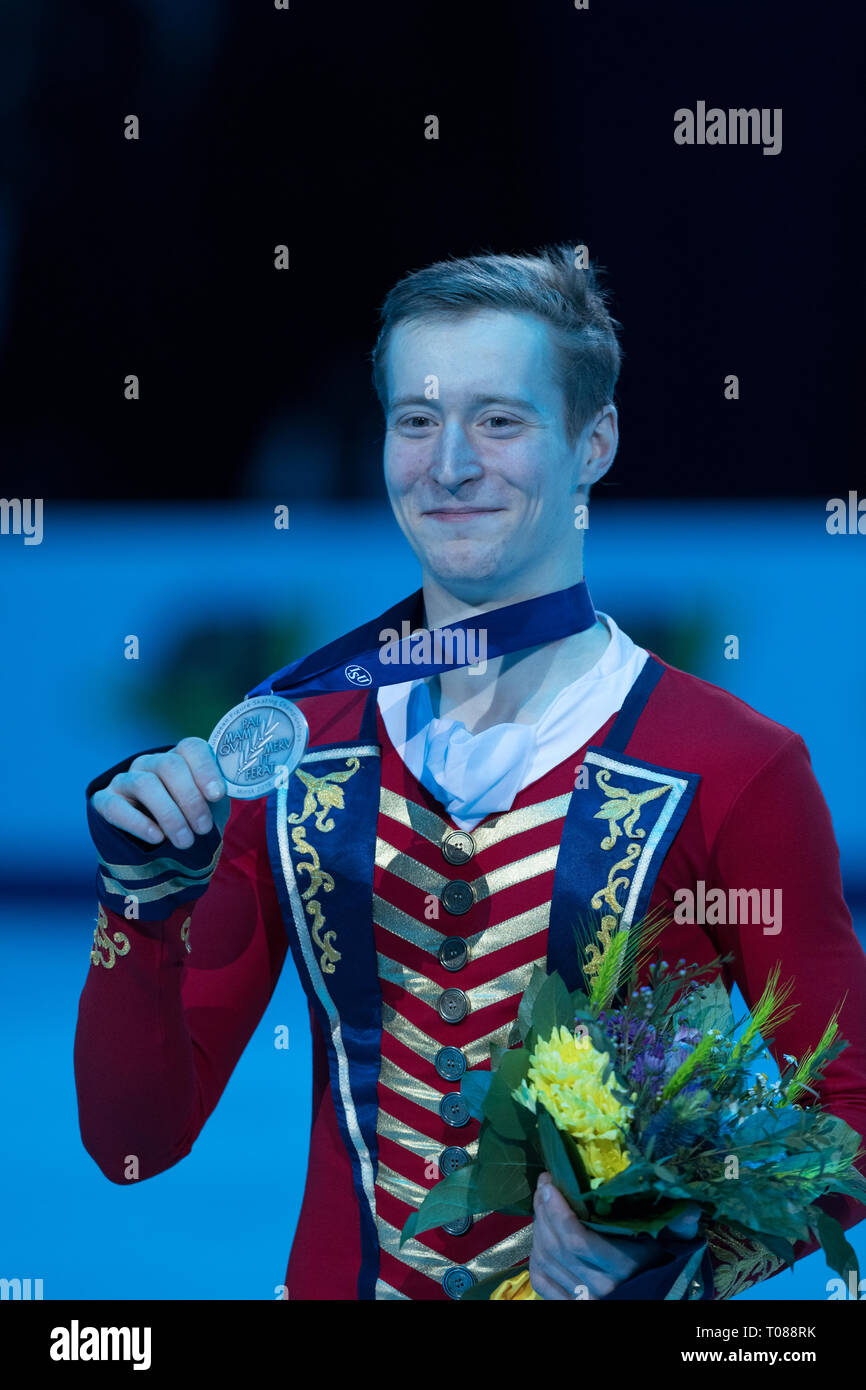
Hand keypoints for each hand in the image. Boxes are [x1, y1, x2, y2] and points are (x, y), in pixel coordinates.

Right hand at [90, 737, 226, 849]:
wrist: (162, 852)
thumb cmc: (191, 821)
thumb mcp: (210, 807)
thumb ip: (216, 795)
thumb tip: (222, 792)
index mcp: (179, 758)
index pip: (191, 748)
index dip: (205, 769)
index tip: (217, 795)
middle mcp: (150, 763)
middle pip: (169, 766)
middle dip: (190, 799)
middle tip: (203, 828)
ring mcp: (125, 780)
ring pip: (145, 784)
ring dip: (169, 815)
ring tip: (185, 841)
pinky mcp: (105, 801)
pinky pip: (117, 807)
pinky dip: (138, 823)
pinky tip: (157, 838)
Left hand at [529, 1172, 700, 1299]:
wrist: (660, 1299)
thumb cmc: (664, 1267)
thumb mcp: (675, 1245)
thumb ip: (679, 1225)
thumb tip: (689, 1206)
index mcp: (623, 1269)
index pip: (578, 1239)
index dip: (557, 1209)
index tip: (551, 1182)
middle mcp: (599, 1288)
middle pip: (556, 1246)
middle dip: (544, 1210)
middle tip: (545, 1184)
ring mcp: (582, 1301)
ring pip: (546, 1260)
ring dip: (538, 1227)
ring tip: (542, 1202)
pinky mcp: (570, 1307)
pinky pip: (542, 1281)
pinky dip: (535, 1256)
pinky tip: (540, 1234)